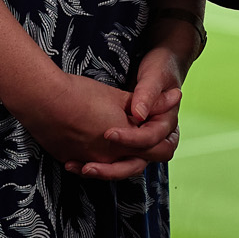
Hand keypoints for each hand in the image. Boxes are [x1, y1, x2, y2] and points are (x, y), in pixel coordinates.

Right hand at [8, 67, 176, 178]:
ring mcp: (89, 162)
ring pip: (112, 166)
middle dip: (142, 149)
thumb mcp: (119, 97)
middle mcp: (110, 158)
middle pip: (137, 163)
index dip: (162, 136)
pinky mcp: (70, 160)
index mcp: (128, 142)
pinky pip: (88, 163)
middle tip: (139, 132)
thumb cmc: (82, 95)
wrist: (44, 100)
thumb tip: (171, 100)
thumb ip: (144, 106)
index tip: (156, 122)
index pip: (159, 150)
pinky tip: (92, 140)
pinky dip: (94, 156)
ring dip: (117, 155)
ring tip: (114, 136)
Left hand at [82, 39, 186, 178]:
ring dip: (101, 171)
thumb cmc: (160, 68)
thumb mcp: (155, 77)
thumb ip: (148, 95)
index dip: (130, 140)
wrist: (160, 65)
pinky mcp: (123, 144)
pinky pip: (110, 163)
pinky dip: (93, 165)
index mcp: (166, 124)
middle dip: (113, 168)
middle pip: (136, 164)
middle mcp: (153, 139)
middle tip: (89, 165)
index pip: (149, 141)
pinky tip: (72, 162)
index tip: (109, 133)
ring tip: (76, 166)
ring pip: (122, 168)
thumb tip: (139, 114)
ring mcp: (138, 144)